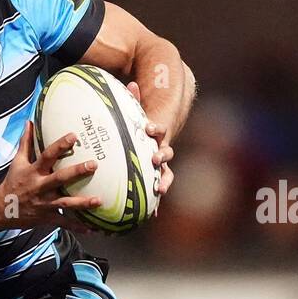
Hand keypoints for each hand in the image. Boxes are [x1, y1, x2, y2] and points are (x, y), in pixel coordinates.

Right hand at [0, 121, 102, 226]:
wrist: (0, 209)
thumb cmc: (12, 182)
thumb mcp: (17, 162)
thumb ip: (26, 143)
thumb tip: (30, 122)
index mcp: (33, 172)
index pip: (47, 156)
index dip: (60, 146)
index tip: (74, 136)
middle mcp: (39, 187)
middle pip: (60, 178)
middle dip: (76, 172)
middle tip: (93, 165)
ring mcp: (44, 204)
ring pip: (65, 203)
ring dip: (82, 203)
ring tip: (99, 201)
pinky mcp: (46, 218)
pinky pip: (63, 223)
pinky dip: (77, 227)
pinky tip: (92, 229)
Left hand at [127, 80, 173, 205]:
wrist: (155, 140)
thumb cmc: (140, 127)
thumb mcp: (136, 114)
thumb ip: (134, 100)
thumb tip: (131, 83)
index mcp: (156, 136)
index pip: (159, 130)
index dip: (156, 129)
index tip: (149, 127)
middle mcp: (161, 151)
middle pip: (166, 154)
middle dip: (161, 158)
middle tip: (154, 160)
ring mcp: (160, 167)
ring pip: (165, 175)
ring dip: (163, 183)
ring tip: (159, 191)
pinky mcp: (156, 180)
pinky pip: (155, 192)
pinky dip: (154, 204)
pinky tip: (150, 215)